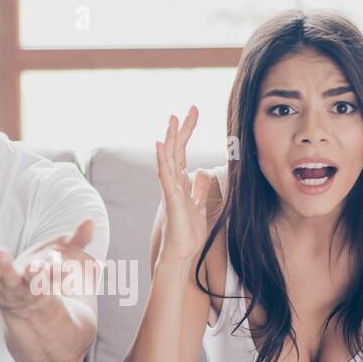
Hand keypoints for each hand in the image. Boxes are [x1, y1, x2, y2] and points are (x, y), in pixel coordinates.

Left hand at [0, 218, 95, 314]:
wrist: (24, 302)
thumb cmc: (47, 272)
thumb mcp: (65, 255)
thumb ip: (78, 239)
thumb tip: (91, 220)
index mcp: (51, 283)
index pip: (55, 278)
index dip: (56, 272)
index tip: (59, 268)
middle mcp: (30, 290)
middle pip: (33, 284)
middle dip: (34, 277)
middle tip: (34, 267)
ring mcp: (10, 290)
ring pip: (10, 280)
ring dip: (6, 267)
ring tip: (2, 252)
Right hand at [155, 106, 211, 262]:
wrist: (181, 252)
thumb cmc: (187, 232)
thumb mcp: (199, 205)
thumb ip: (198, 188)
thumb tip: (202, 172)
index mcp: (180, 181)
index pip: (183, 151)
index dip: (188, 131)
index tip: (193, 113)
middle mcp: (173, 182)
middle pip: (177, 149)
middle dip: (183, 128)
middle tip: (190, 108)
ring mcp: (170, 189)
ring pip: (169, 159)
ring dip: (170, 138)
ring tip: (172, 119)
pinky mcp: (171, 199)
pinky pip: (165, 176)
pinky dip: (162, 160)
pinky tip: (161, 145)